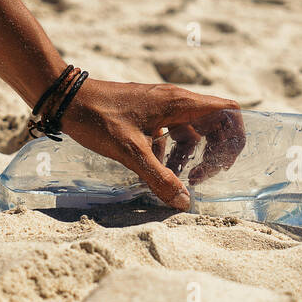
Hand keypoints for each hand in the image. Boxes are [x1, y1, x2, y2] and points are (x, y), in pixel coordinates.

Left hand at [59, 79, 242, 209]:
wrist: (65, 98)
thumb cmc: (97, 118)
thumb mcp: (129, 152)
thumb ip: (159, 177)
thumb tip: (184, 202)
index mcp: (179, 103)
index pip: (229, 112)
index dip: (235, 138)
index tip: (222, 165)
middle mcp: (175, 100)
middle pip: (214, 123)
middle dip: (214, 153)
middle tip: (200, 179)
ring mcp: (161, 105)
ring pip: (192, 130)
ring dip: (192, 155)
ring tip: (179, 179)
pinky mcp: (148, 112)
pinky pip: (172, 132)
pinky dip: (172, 151)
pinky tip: (157, 169)